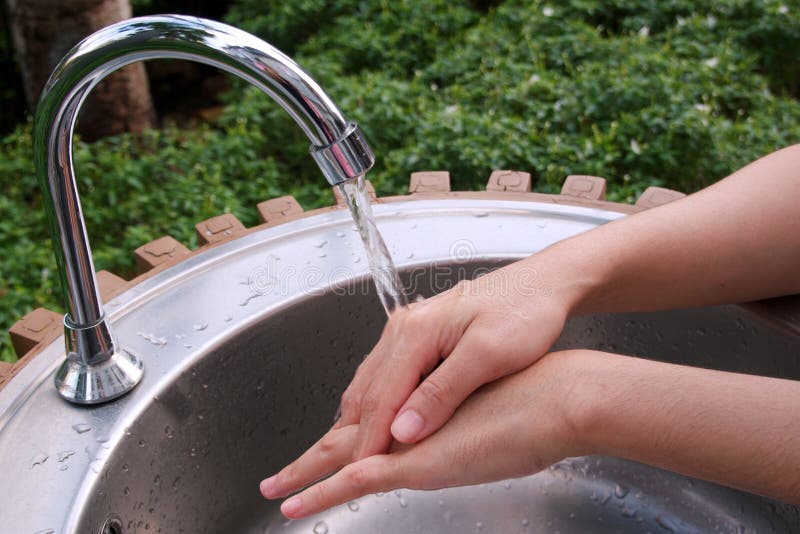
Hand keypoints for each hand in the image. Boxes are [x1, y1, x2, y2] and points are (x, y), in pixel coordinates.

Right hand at [335, 254, 588, 458]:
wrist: (545, 283)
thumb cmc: (526, 312)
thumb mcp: (489, 356)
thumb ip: (443, 393)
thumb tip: (405, 431)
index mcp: (417, 331)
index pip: (380, 397)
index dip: (370, 439)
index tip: (361, 472)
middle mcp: (405, 327)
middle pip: (369, 390)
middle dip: (358, 432)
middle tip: (353, 472)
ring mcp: (410, 329)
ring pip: (374, 382)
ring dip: (367, 419)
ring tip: (365, 455)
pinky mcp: (422, 335)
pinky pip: (389, 374)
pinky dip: (382, 403)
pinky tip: (389, 424)